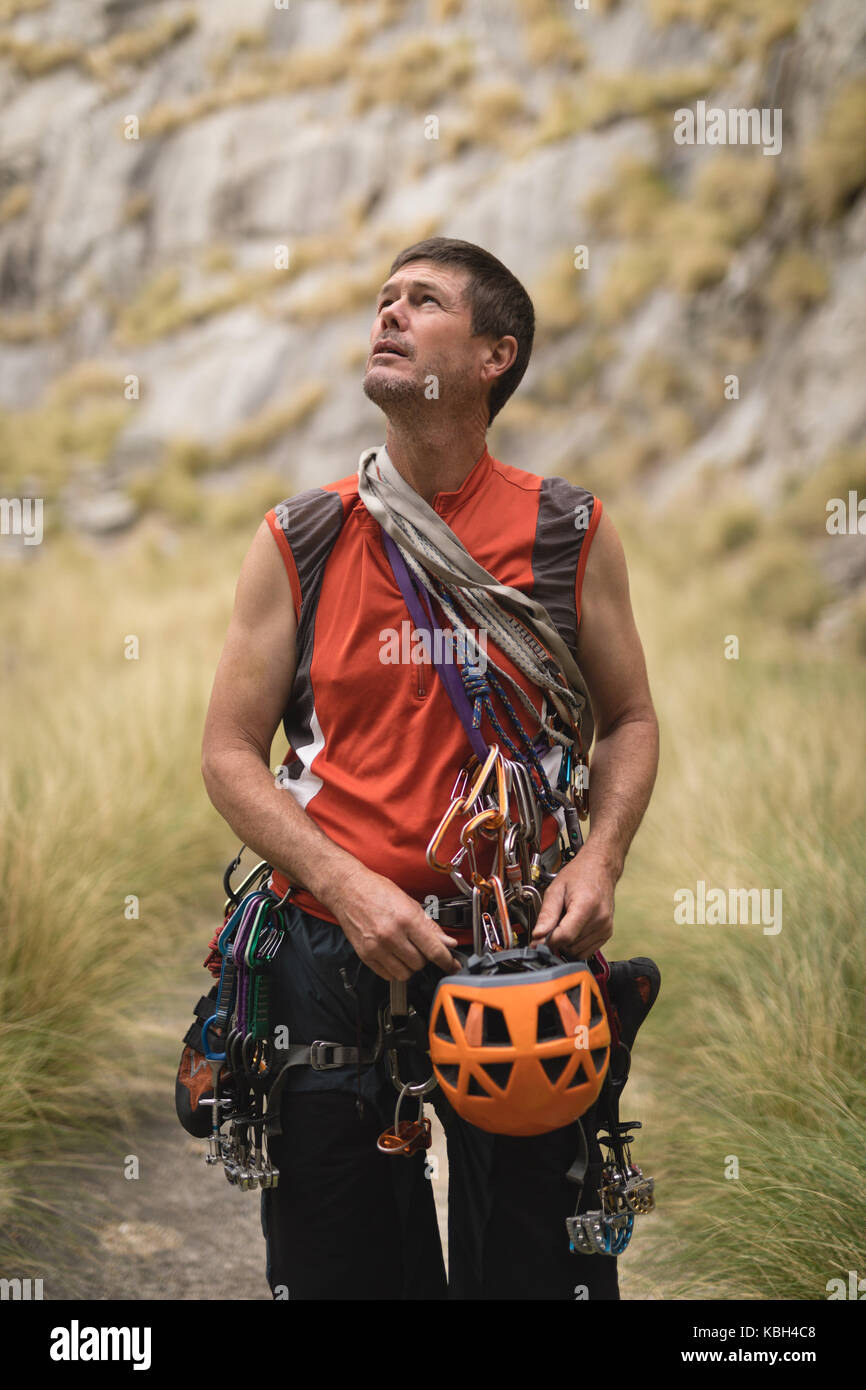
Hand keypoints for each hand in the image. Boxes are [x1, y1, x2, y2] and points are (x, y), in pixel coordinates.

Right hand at [329, 865, 460, 981]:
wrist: (347, 889)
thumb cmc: (377, 891)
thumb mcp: (409, 902)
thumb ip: (430, 925)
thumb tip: (447, 942)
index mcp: (406, 919)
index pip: (433, 950)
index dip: (446, 961)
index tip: (452, 966)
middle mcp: (391, 935)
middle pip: (420, 964)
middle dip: (424, 958)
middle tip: (420, 947)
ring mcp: (376, 947)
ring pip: (404, 973)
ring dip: (409, 966)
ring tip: (405, 951)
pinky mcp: (365, 955)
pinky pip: (387, 975)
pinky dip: (394, 969)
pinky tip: (393, 955)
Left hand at [530, 848, 615, 959]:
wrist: (599, 868)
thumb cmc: (579, 875)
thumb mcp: (556, 889)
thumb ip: (547, 914)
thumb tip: (538, 936)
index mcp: (586, 906)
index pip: (565, 936)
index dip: (548, 940)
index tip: (538, 939)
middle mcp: (600, 919)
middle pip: (570, 945)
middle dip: (557, 939)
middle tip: (554, 923)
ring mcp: (605, 928)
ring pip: (577, 951)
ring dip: (566, 943)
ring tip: (565, 922)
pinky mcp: (607, 933)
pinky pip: (586, 951)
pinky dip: (576, 945)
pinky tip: (574, 928)